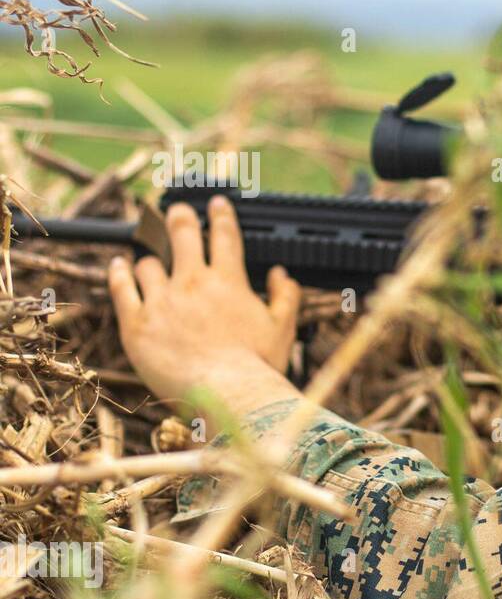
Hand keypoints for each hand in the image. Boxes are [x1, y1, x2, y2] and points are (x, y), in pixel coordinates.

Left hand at [108, 195, 303, 415]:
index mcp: (229, 281)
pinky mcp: (137, 323)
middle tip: (176, 212)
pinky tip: (119, 266)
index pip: (225, 235)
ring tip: (149, 258)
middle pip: (182, 233)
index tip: (216, 204)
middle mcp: (193, 282)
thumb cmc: (258, 366)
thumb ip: (284, 296)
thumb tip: (280, 275)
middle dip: (179, 217)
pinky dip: (119, 273)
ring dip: (150, 257)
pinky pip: (121, 288)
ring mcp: (162, 301)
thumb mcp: (283, 328)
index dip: (221, 214)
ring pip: (148, 262)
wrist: (227, 394)